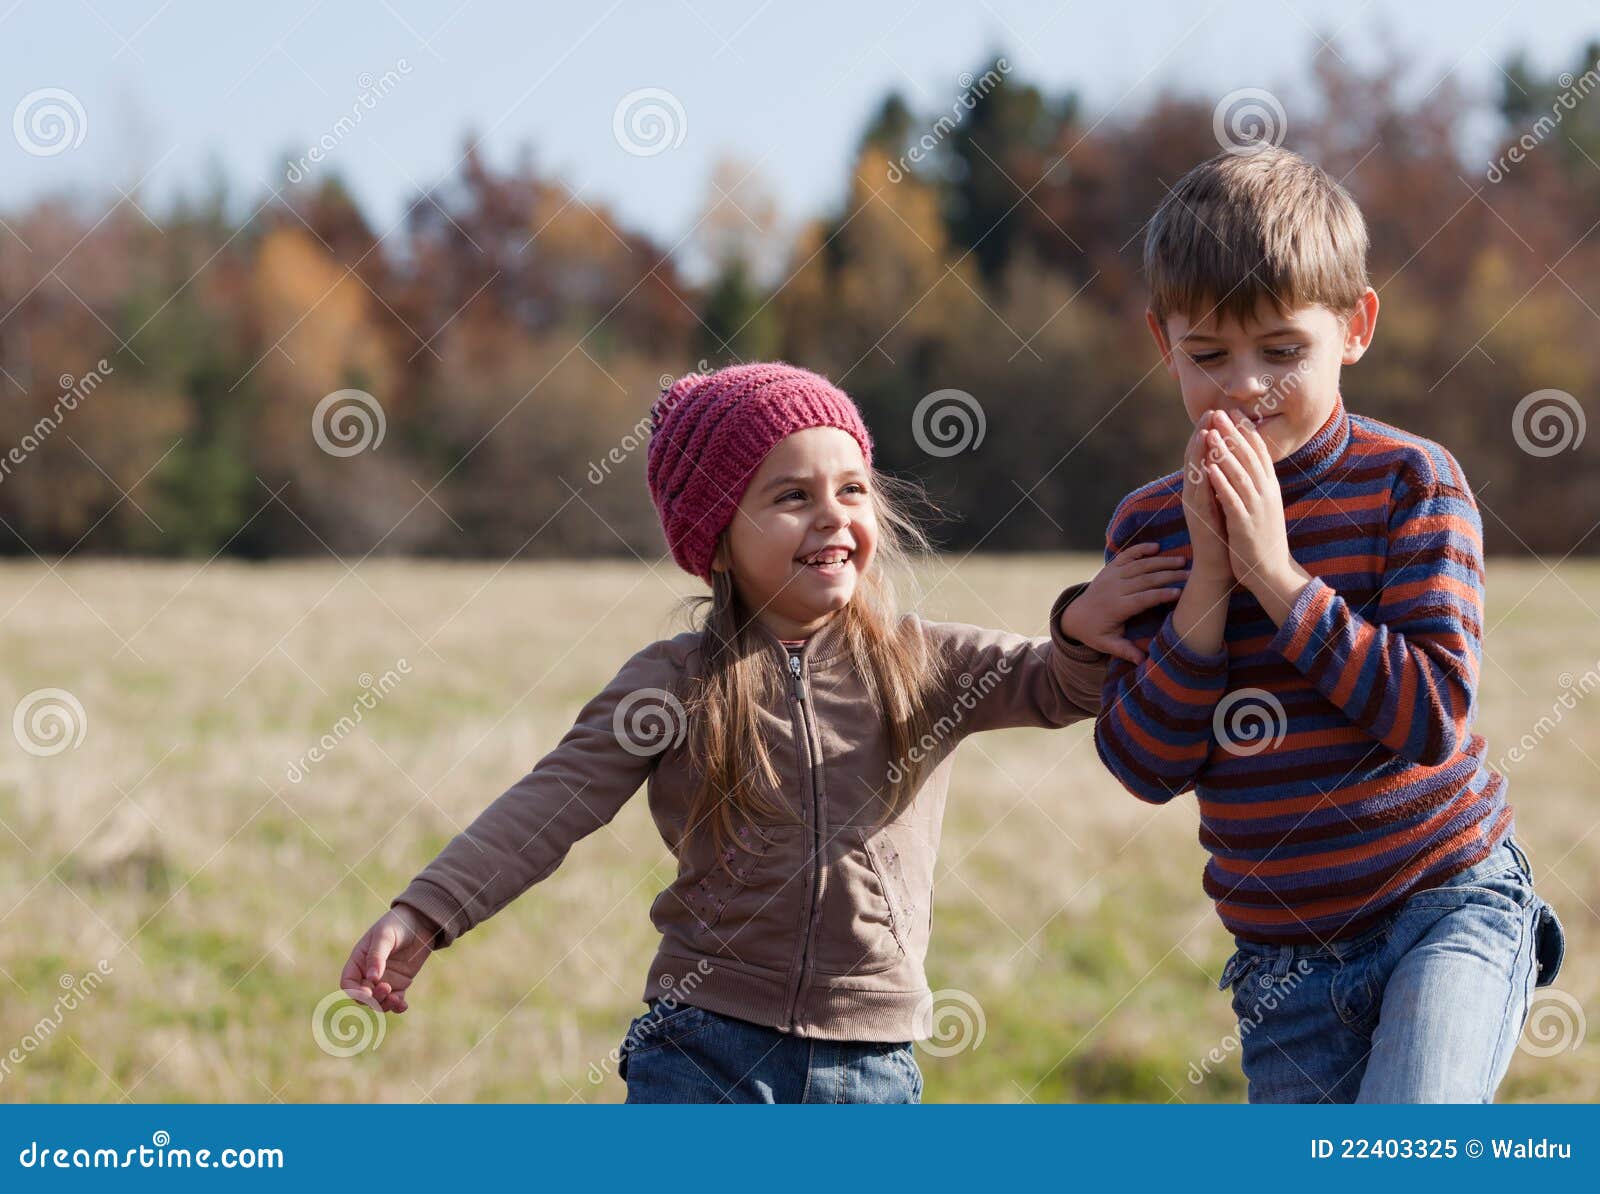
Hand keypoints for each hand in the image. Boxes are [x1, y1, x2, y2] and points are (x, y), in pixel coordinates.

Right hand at [340, 905, 437, 1013]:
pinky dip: (397, 1006)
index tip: (367, 993)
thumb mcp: (384, 936)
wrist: (420, 921)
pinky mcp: (400, 983)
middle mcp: (368, 973)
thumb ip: (377, 956)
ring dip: (384, 1005)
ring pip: (378, 1001)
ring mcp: (384, 979)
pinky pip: (395, 1000)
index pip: (348, 983)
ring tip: (396, 1000)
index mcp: (359, 960)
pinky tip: (403, 1005)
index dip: (354, 992)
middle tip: (386, 989)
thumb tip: (372, 979)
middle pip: (363, 996)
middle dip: (372, 999)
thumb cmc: (397, 924)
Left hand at [1060, 542, 1189, 664]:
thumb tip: (1142, 662)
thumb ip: (1124, 651)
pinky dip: (1140, 549)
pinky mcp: (1110, 568)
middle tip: (1191, 575)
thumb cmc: (1095, 632)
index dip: (1161, 595)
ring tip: (1182, 561)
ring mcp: (1112, 576)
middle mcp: (1115, 588)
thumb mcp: (1106, 644)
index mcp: (1116, 607)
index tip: (1180, 593)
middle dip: (1169, 576)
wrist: (1075, 615)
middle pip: (1146, 579)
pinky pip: (1126, 555)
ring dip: (1161, 561)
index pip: (1142, 598)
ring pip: (1139, 565)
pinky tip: (1156, 547)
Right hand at [1183, 412, 1232, 582]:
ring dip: (1197, 450)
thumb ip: (1224, 482)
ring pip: (1193, 471)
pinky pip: (1198, 492)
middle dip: (1203, 433)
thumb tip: (1231, 461)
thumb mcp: (1226, 502)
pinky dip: (1200, 475)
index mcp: (1204, 487)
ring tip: (1205, 428)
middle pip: (1196, 456)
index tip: (1220, 412)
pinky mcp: (1197, 517)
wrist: (1219, 565)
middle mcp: (1195, 492)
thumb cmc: (1225, 535)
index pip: (1206, 453)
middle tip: (1211, 411)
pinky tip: (1204, 461)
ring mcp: (1194, 504)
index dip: (1211, 432)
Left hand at [1202, 411, 1311, 621]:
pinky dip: (1220, 482)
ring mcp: (1257, 508)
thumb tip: (1245, 466)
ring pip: (1240, 473)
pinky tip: (1208, 468)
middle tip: (1220, 412)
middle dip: (1233, 433)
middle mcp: (1266, 493)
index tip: (1234, 412)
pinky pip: (1231, 498)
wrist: (1271, 572)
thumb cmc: (1263, 539)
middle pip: (1249, 457)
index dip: (1246, 431)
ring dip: (1225, 452)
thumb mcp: (1263, 506)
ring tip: (1211, 432)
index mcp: (1270, 488)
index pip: (1259, 452)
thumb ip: (1256, 485)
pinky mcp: (1245, 524)